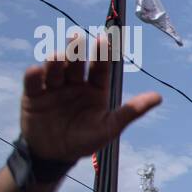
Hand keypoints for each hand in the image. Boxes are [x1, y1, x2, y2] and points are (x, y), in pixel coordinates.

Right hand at [21, 32, 161, 162]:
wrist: (54, 155)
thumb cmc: (85, 140)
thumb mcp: (109, 128)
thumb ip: (131, 112)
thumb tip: (159, 97)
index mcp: (95, 88)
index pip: (100, 68)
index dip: (102, 54)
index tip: (105, 38)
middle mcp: (75, 83)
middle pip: (76, 64)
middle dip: (76, 50)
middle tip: (76, 37)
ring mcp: (53, 87)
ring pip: (55, 69)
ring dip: (56, 61)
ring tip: (57, 56)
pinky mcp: (33, 96)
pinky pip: (32, 83)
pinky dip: (33, 76)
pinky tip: (36, 71)